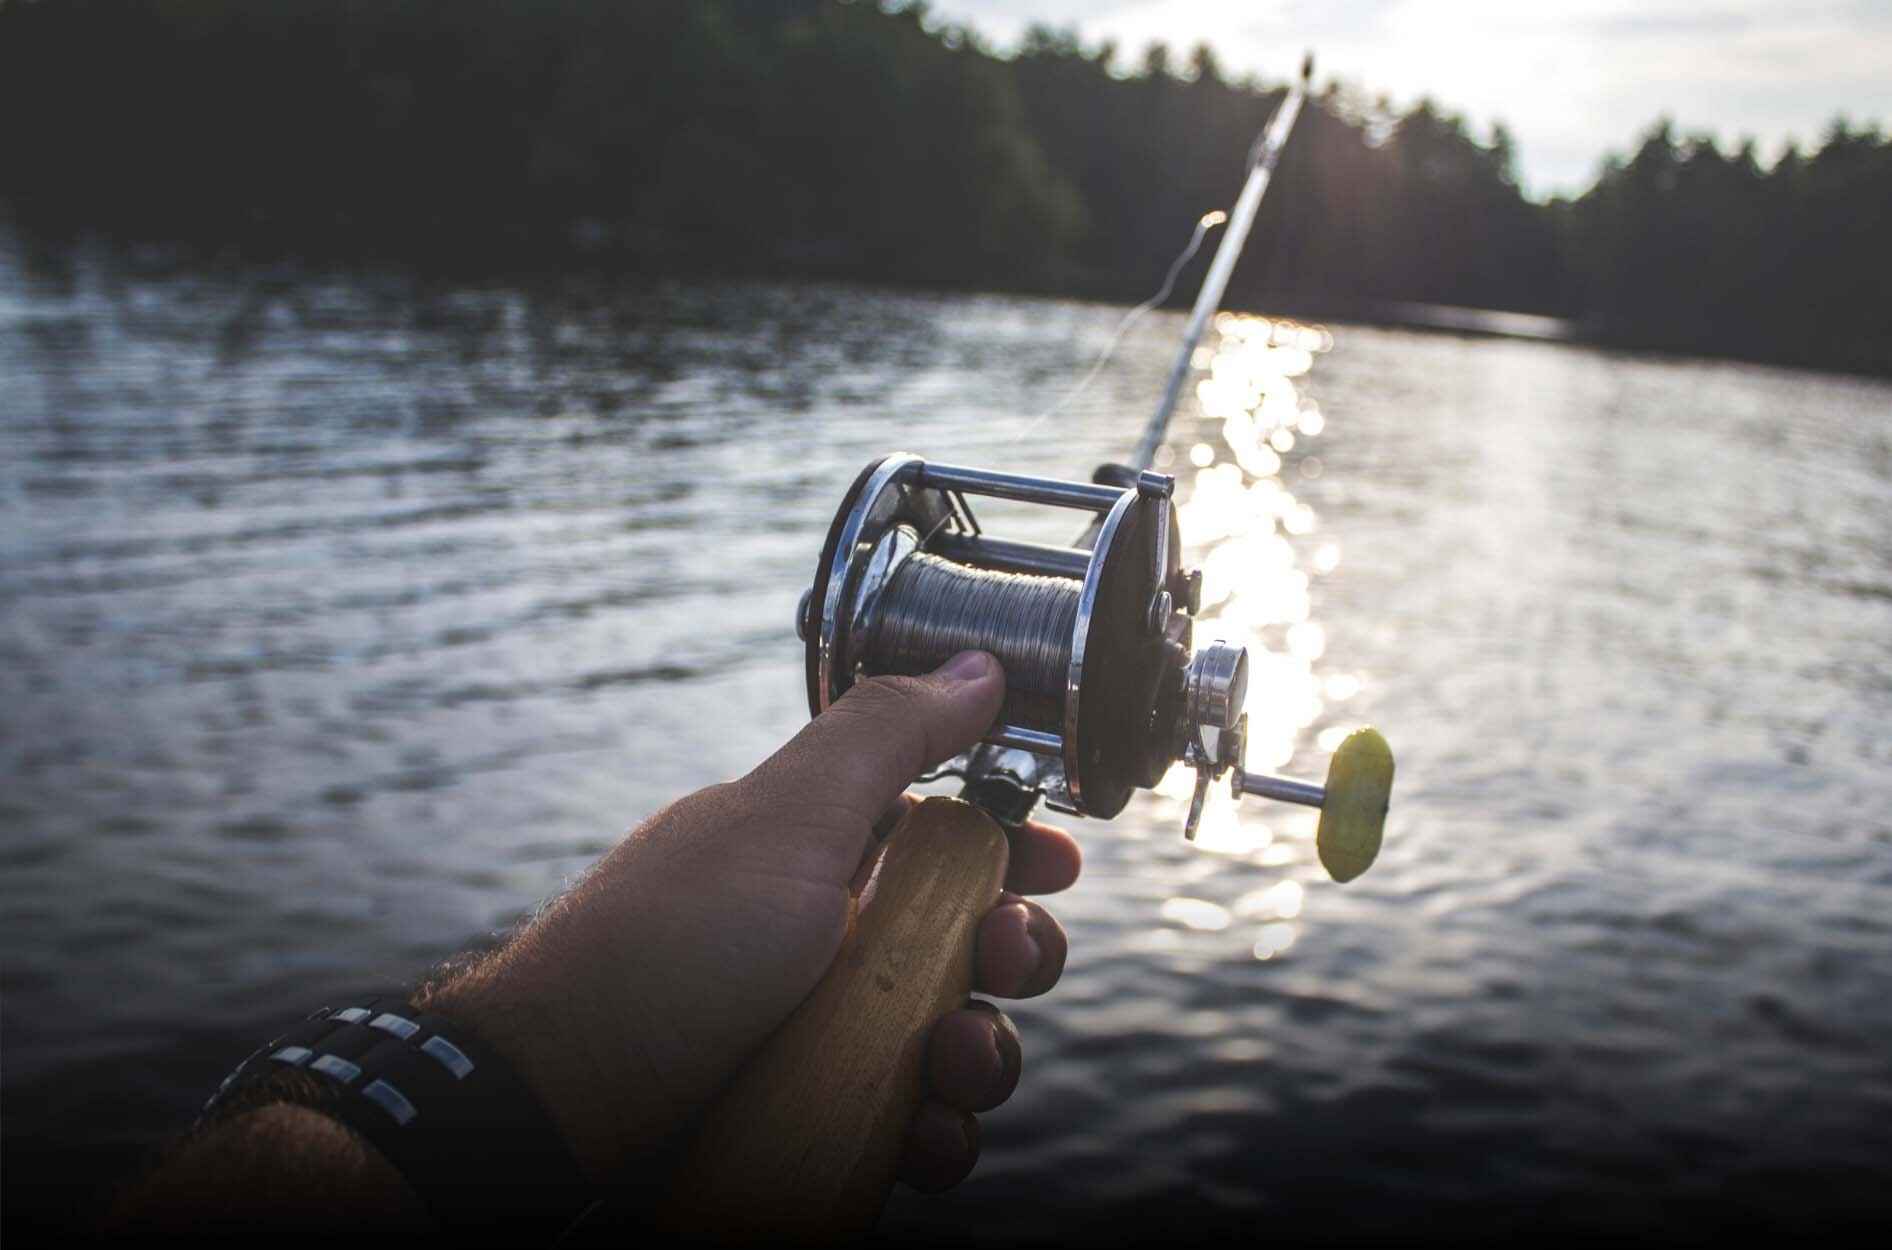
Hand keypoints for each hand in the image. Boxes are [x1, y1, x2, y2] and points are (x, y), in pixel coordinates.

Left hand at [423, 650, 1080, 1192]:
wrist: (550, 1104)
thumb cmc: (665, 951)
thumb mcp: (783, 823)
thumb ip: (886, 738)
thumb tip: (978, 663)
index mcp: (821, 851)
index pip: (944, 835)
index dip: (1012, 845)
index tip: (1055, 865)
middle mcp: (826, 936)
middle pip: (967, 941)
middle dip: (1014, 955)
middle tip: (1005, 964)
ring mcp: (817, 1029)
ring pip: (950, 1040)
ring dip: (982, 1057)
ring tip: (949, 1074)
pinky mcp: (809, 1115)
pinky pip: (904, 1124)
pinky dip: (929, 1134)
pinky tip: (917, 1140)